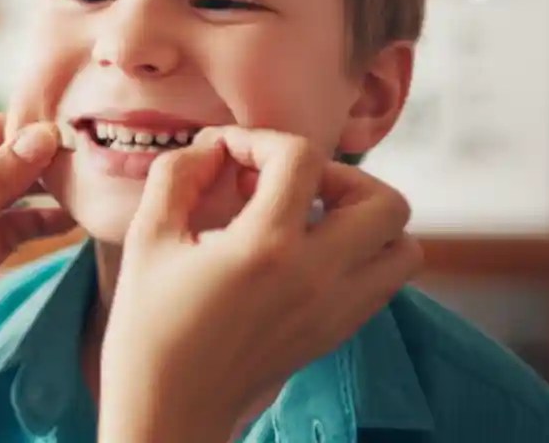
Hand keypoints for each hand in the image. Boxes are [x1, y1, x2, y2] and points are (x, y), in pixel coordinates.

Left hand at [0, 113, 74, 406]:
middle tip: (82, 166)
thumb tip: (40, 137)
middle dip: (39, 161)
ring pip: (15, 193)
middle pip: (1, 159)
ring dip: (47, 191)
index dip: (19, 132)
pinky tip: (73, 221)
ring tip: (84, 190)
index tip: (62, 139)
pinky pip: (20, 227)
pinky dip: (45, 223)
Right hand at [100, 127, 422, 442]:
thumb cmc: (149, 326)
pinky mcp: (338, 333)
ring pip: (402, 244)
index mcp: (266, 249)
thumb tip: (212, 148)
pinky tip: (307, 254)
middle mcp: (317, 278)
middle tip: (287, 185)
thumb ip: (177, 175)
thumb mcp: (146, 237)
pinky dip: (362, 254)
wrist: (169, 408)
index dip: (260, 140)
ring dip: (364, 218)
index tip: (227, 154)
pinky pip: (385, 281)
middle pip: (383, 200)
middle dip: (337, 174)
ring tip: (309, 218)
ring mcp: (336, 311)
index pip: (301, 159)